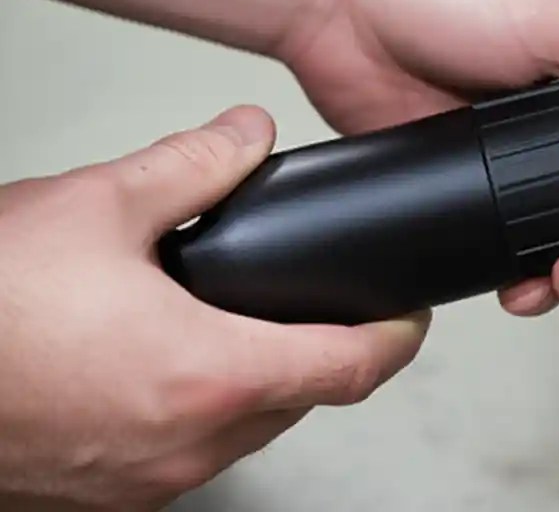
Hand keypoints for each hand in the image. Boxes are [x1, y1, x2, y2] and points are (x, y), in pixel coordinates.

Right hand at [0, 108, 428, 509]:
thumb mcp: (95, 205)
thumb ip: (191, 164)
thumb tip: (246, 135)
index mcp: (207, 374)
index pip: (351, 368)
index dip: (396, 338)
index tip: (410, 318)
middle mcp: (188, 445)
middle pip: (307, 401)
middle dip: (329, 354)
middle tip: (327, 308)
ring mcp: (146, 483)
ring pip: (250, 432)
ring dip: (265, 383)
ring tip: (248, 327)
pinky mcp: (106, 498)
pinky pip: (191, 456)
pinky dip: (206, 412)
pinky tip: (173, 368)